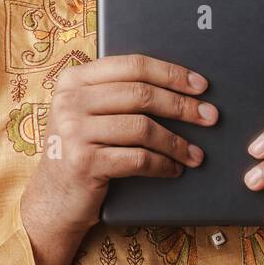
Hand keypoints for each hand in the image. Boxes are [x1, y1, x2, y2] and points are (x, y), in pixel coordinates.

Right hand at [21, 53, 219, 238]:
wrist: (53, 199)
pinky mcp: (84, 162)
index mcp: (74, 79)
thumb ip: (117, 93)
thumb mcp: (88, 113)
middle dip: (182, 106)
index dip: (171, 73)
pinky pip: (137, 159)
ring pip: (142, 128)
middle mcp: (70, 101)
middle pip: (140, 94)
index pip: (132, 65)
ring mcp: (74, 131)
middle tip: (210, 116)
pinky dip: (163, 164)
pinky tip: (175, 169)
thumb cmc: (82, 151)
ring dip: (176, 142)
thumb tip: (179, 86)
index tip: (200, 85)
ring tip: (196, 153)